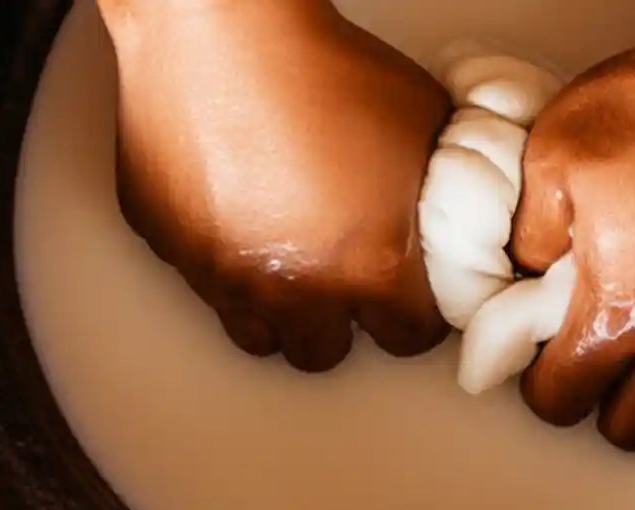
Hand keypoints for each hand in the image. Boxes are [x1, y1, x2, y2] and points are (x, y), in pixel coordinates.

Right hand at [98, 0, 450, 370]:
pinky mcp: (172, 250)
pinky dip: (225, 265)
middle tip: (346, 276)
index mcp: (372, 269)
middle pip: (327, 351)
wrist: (227, 31)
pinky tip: (240, 217)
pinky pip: (204, 282)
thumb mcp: (426, 129)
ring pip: (259, 336)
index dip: (414, 313)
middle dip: (342, 320)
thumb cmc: (326, 69)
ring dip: (280, 311)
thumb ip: (444, 200)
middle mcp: (297, 290)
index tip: (409, 296)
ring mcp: (225, 277)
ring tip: (291, 262)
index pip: (410, 338)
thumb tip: (462, 227)